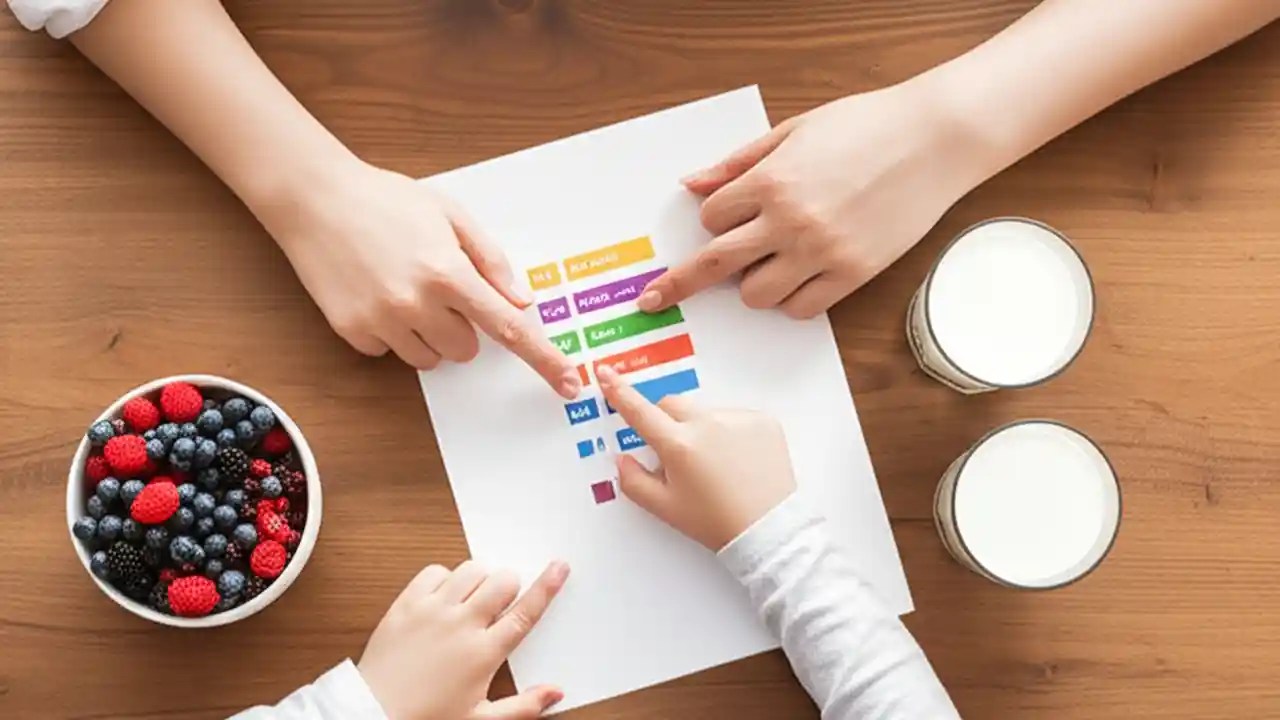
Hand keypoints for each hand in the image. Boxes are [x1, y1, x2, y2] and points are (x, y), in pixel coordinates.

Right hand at [264, 160, 581, 398]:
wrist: (314, 198)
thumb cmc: (386, 200)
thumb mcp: (450, 215)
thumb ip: (491, 260)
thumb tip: (521, 301)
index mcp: (447, 270)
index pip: (507, 327)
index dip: (543, 358)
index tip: (569, 383)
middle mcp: (416, 301)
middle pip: (467, 350)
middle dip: (463, 327)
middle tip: (440, 290)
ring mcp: (381, 320)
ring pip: (431, 358)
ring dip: (430, 334)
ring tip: (405, 288)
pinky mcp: (353, 331)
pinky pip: (392, 353)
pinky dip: (392, 333)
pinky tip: (377, 294)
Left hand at [358, 560, 570, 719]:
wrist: (372, 713)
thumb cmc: (424, 719)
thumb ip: (523, 707)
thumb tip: (555, 693)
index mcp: (483, 653)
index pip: (525, 612)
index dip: (547, 586)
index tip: (559, 567)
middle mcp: (461, 625)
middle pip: (502, 581)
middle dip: (509, 584)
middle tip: (500, 601)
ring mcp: (432, 611)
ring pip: (471, 569)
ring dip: (479, 578)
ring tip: (472, 599)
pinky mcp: (406, 604)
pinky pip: (434, 571)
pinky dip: (444, 577)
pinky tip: (443, 597)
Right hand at [596, 365, 795, 549]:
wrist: (768, 530)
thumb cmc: (715, 522)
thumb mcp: (665, 508)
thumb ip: (633, 481)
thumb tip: (623, 458)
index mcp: (679, 445)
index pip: (639, 411)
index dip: (619, 392)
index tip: (606, 374)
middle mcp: (707, 423)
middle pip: (672, 406)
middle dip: (666, 422)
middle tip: (678, 456)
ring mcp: (738, 419)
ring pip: (704, 412)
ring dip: (701, 429)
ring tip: (716, 466)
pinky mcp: (762, 421)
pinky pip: (734, 416)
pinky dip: (730, 432)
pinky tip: (738, 461)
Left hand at [639, 82, 977, 318]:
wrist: (934, 140)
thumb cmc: (866, 126)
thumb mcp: (794, 131)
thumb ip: (739, 163)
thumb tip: (692, 184)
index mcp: (771, 180)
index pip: (711, 217)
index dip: (715, 218)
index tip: (726, 217)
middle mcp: (790, 221)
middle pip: (715, 264)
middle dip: (680, 283)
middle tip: (655, 299)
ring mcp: (821, 252)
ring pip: (756, 295)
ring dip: (752, 284)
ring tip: (772, 263)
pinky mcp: (852, 274)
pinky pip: (802, 309)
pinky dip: (792, 299)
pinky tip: (800, 278)